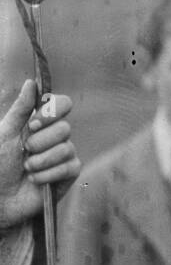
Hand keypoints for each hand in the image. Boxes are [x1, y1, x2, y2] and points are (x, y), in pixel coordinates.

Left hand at [0, 80, 80, 230]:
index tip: (34, 123)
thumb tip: (31, 83)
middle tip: (25, 151)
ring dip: (41, 161)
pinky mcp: (69, 174)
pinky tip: (35, 181)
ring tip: (26, 170)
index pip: (62, 105)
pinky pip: (70, 167)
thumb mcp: (5, 133)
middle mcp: (55, 137)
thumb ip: (20, 109)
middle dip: (41, 142)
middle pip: (65, 128)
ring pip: (67, 148)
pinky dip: (48, 174)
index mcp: (40, 123)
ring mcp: (64, 155)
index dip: (53, 112)